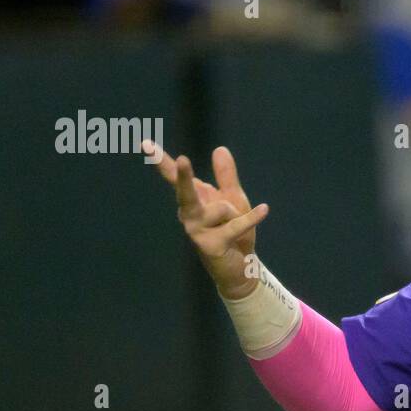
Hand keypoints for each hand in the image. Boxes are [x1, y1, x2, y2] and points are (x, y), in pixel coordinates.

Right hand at [145, 140, 268, 298]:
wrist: (242, 267)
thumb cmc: (235, 232)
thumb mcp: (234, 199)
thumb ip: (226, 176)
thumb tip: (219, 149)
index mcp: (193, 200)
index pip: (176, 178)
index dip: (161, 160)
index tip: (145, 143)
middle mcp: (189, 215)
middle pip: (185, 192)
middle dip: (184, 177)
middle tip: (184, 160)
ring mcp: (196, 231)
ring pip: (221, 208)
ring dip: (238, 214)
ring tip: (237, 229)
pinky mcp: (210, 245)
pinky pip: (236, 225)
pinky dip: (251, 218)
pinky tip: (264, 210)